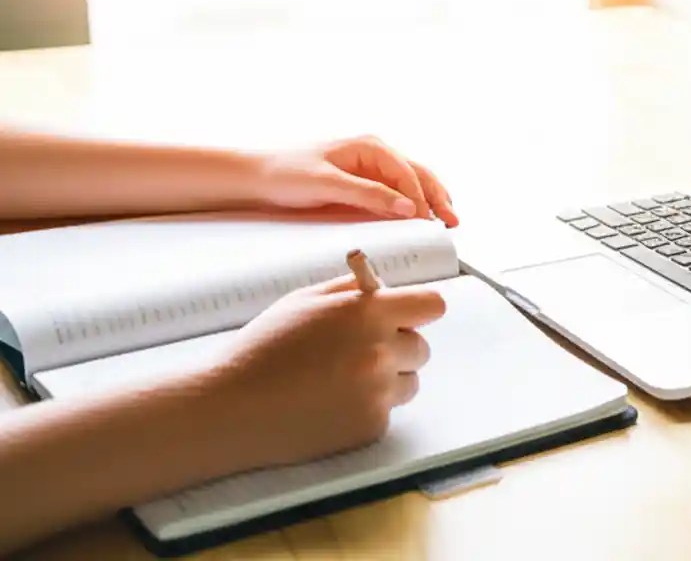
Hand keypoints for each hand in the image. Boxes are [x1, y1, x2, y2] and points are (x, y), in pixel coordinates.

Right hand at [212, 275, 445, 466]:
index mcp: (367, 313)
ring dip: (388, 380)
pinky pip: (386, 411)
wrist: (232, 408)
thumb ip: (351, 290)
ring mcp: (379, 393)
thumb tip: (385, 288)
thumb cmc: (264, 349)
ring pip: (410, 382)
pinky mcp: (371, 427)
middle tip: (359, 351)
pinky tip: (329, 405)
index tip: (406, 315)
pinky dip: (366, 408)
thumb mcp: (304, 301)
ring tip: (340, 380)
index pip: (432, 304)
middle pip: (422, 347)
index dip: (419, 309)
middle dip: (398, 346)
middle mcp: (381, 352)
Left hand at [257, 135, 458, 226]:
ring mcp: (371, 168)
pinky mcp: (364, 183)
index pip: (407, 173)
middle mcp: (375, 154)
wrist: (257, 178)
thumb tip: (407, 207)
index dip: (421, 198)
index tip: (428, 221)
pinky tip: (421, 216)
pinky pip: (397, 192)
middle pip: (418, 174)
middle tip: (452, 221)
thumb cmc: (286, 174)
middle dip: (438, 197)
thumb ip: (369, 195)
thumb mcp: (328, 185)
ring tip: (447, 219)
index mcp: (370, 146)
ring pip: (412, 182)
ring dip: (430, 199)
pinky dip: (413, 203)